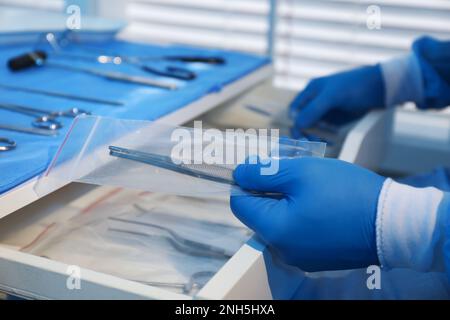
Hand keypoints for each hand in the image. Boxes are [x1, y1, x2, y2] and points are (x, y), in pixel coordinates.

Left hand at [230, 157, 384, 271]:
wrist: (394, 223)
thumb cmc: (346, 192)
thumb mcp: (301, 172)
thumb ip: (263, 173)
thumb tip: (239, 173)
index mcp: (274, 230)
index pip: (240, 203)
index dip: (246, 179)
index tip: (261, 164)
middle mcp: (282, 249)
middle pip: (260, 212)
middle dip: (270, 186)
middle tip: (291, 167)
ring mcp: (300, 256)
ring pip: (279, 220)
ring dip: (286, 198)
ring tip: (309, 181)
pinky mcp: (317, 257)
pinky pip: (297, 231)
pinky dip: (301, 213)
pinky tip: (320, 199)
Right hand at [289, 65, 384, 137]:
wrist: (381, 88)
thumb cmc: (355, 86)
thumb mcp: (333, 96)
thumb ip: (314, 109)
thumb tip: (297, 125)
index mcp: (311, 91)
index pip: (295, 110)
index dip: (295, 123)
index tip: (300, 137)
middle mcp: (315, 101)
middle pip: (302, 121)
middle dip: (304, 133)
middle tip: (310, 144)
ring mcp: (326, 111)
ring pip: (313, 128)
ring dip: (314, 137)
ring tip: (322, 145)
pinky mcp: (336, 120)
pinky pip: (325, 132)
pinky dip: (325, 138)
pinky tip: (331, 141)